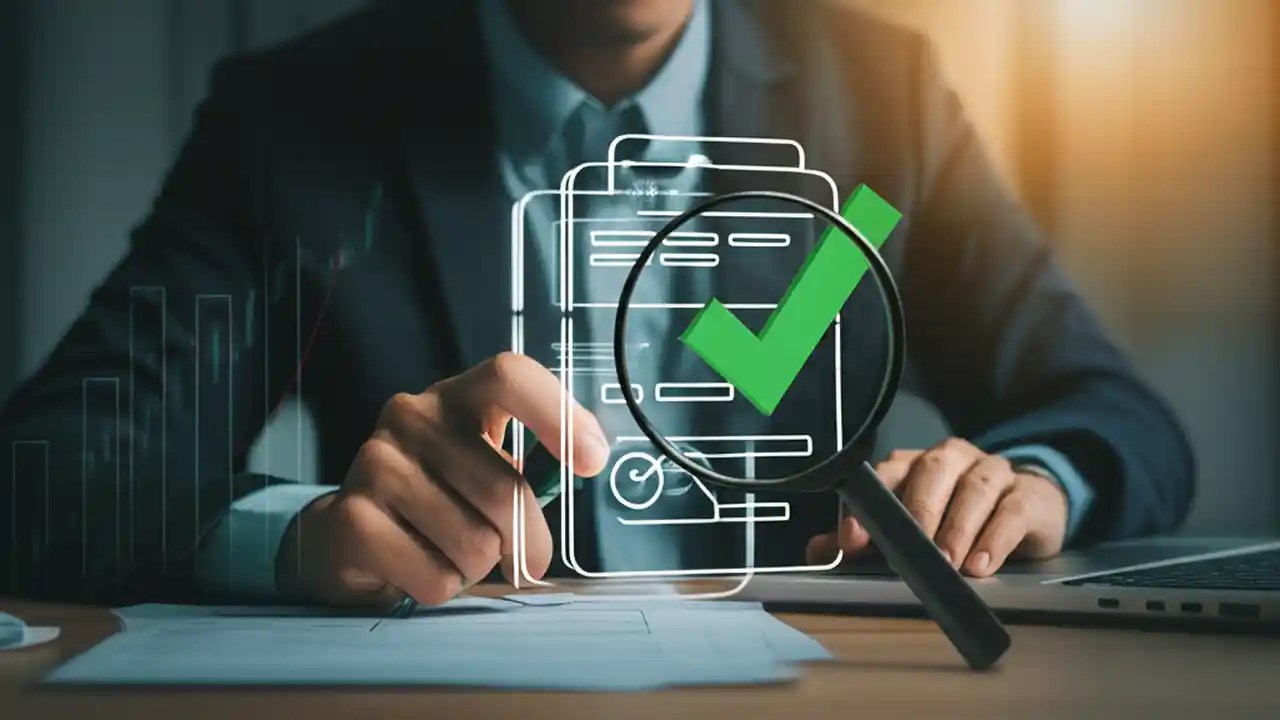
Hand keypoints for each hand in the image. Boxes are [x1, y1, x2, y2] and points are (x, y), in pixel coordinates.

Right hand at [276, 352, 609, 606]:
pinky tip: (418, 566)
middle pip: (504, 489)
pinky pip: (436, 577)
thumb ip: (529, 467)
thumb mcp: (483, 467)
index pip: (510, 375)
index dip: (558, 413)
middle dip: (527, 541)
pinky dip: (442, 588)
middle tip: (525, 558)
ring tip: (450, 551)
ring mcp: (375, 464)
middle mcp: (411, 416)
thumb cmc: (439, 498)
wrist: (347, 534)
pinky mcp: (353, 519)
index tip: (593, 460)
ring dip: (478, 567)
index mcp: (456, 395)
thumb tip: (590, 460)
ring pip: (474, 543)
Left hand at [806, 438, 1067, 576]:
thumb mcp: (910, 527)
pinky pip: (1012, 510)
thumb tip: (819, 552)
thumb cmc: (956, 516)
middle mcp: (951, 459)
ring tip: (951, 564)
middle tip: (914, 551)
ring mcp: (991, 472)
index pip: (884, 476)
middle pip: (932, 472)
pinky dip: (996, 538)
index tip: (853, 542)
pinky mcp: (1027, 495)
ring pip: (974, 488)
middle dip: (919, 512)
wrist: (1027, 509)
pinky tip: (982, 564)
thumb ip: (866, 538)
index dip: (866, 507)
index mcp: (914, 464)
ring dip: (959, 527)